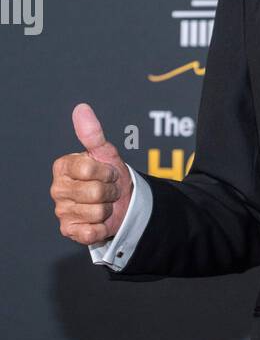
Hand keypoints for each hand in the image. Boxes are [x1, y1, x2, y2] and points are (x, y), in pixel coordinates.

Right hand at [50, 104, 132, 244]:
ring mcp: (62, 211)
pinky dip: (102, 227)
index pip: (88, 169)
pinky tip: (99, 220)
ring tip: (105, 203)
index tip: (108, 172)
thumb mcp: (105, 153)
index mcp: (63, 166)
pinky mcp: (69, 231)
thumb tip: (81, 108)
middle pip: (94, 192)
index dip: (107, 171)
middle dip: (110, 190)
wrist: (121, 202)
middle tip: (109, 189)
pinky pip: (91, 231)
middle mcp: (57, 189)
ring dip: (108, 208)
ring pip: (97, 212)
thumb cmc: (110, 175)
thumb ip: (92, 133)